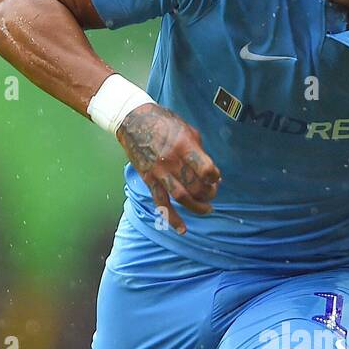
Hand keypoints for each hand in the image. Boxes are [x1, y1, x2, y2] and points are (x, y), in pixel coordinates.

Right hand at [115, 103, 220, 234]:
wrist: (132, 120)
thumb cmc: (164, 122)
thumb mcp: (187, 130)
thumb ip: (200, 152)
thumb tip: (212, 173)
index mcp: (184, 145)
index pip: (206, 170)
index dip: (215, 177)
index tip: (216, 177)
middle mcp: (171, 161)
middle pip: (196, 186)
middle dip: (209, 193)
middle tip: (212, 192)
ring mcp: (159, 172)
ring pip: (182, 197)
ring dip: (197, 207)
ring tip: (206, 209)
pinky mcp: (149, 180)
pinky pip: (161, 203)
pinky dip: (172, 218)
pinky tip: (183, 229)